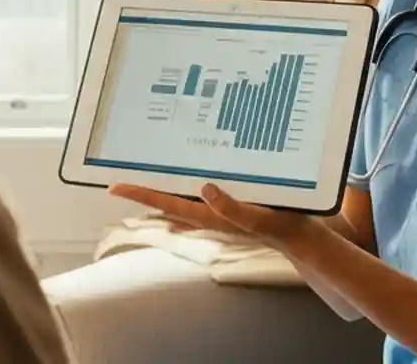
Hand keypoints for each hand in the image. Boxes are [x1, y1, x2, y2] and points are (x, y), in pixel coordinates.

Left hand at [109, 182, 323, 251]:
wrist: (302, 240)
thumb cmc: (283, 227)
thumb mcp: (260, 217)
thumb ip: (233, 208)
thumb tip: (204, 189)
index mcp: (210, 216)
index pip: (166, 204)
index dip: (140, 195)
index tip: (114, 187)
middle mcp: (207, 215)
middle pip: (165, 201)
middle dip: (142, 190)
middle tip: (116, 178)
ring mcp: (216, 213)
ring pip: (178, 199)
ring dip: (159, 188)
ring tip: (139, 175)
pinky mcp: (226, 208)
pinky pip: (194, 196)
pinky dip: (182, 187)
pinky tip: (180, 180)